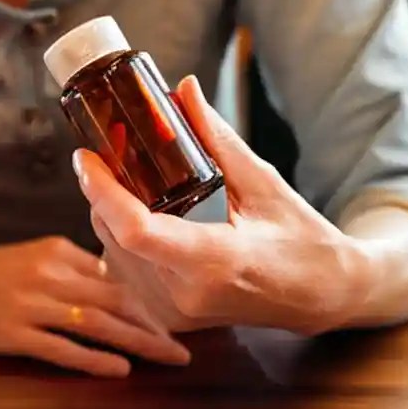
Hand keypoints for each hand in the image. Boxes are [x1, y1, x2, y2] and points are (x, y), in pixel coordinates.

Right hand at [0, 237, 189, 376]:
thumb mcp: (21, 261)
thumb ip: (62, 272)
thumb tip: (103, 287)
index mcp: (53, 252)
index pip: (114, 274)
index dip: (150, 297)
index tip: (176, 313)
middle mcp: (47, 274)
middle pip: (117, 298)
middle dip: (157, 322)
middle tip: (187, 343)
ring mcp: (29, 304)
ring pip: (99, 323)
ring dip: (140, 342)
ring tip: (170, 357)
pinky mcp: (11, 332)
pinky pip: (62, 348)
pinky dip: (95, 360)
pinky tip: (120, 369)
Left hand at [73, 77, 375, 334]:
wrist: (321, 296)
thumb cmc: (303, 240)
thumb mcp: (264, 183)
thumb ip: (218, 139)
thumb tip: (184, 90)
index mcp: (214, 262)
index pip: (136, 230)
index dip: (101, 191)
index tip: (87, 156)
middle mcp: (186, 294)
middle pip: (115, 236)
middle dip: (102, 191)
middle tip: (106, 150)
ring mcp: (174, 313)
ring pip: (113, 254)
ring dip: (109, 214)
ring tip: (121, 177)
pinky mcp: (168, 318)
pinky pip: (125, 271)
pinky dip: (123, 238)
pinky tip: (137, 212)